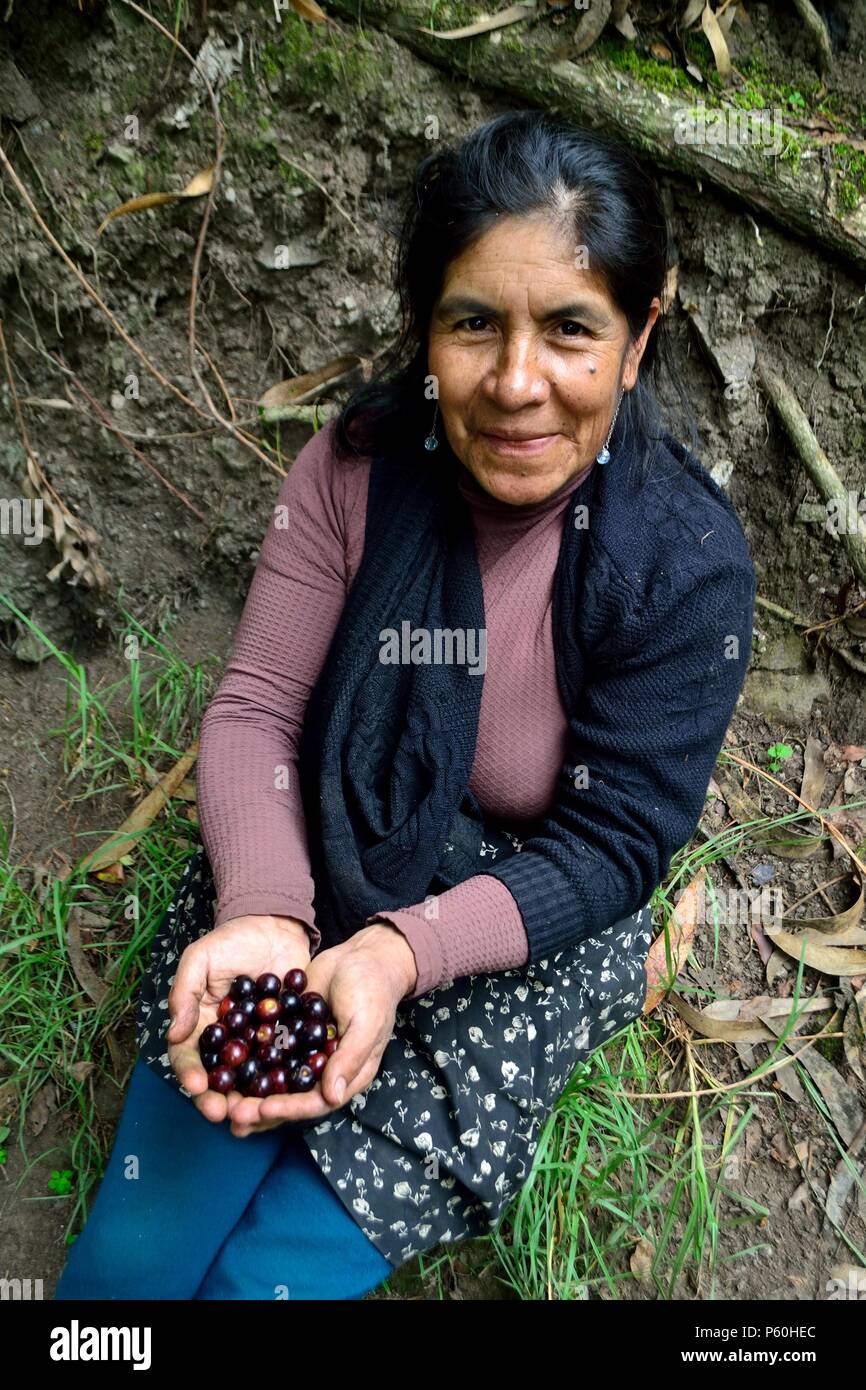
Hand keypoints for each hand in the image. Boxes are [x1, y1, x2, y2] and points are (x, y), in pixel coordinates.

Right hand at [166, 913, 311, 1126]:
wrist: (276, 926)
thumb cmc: (232, 940)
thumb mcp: (200, 959)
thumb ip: (184, 993)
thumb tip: (173, 1033)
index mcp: (200, 1024)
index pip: (188, 1056)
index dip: (189, 1073)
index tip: (196, 1086)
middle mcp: (226, 1040)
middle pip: (217, 1077)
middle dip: (217, 1099)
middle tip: (223, 1113)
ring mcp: (256, 1042)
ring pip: (249, 1079)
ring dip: (248, 1100)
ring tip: (251, 1114)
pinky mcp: (285, 1039)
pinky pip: (283, 1065)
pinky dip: (283, 1082)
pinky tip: (286, 1096)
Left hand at [228, 922, 417, 1136]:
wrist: (362, 955)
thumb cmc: (373, 990)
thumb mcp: (367, 1023)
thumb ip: (350, 1059)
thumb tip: (331, 1096)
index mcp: (345, 1075)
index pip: (315, 1101)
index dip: (289, 1108)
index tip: (263, 1108)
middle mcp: (320, 1070)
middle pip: (288, 1097)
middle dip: (261, 1108)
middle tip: (232, 1113)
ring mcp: (302, 1052)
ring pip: (272, 1079)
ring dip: (249, 1092)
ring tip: (221, 1103)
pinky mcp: (287, 1033)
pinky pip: (265, 1050)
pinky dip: (246, 1059)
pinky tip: (222, 1065)